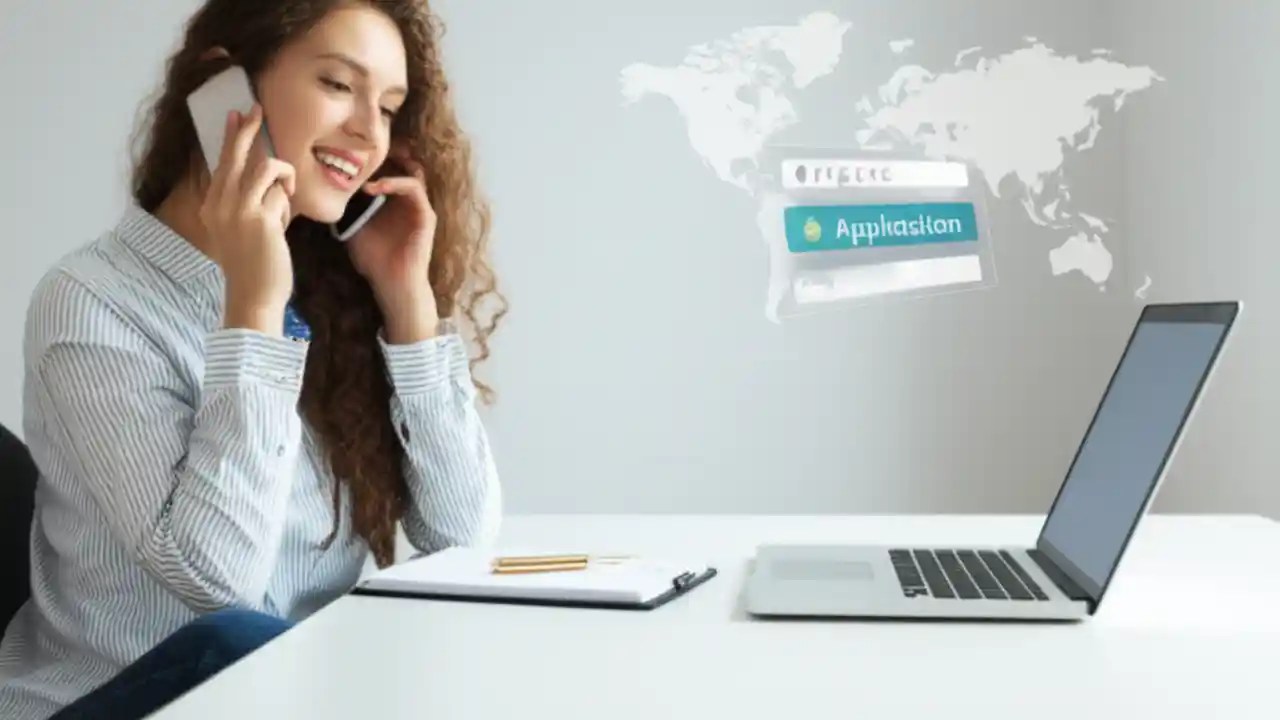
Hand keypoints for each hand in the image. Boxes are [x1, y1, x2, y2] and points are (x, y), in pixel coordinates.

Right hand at [199, 104, 296, 333]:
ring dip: (284, 179)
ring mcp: (237, 209)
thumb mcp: (246, 229)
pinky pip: (281, 191)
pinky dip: (288, 201)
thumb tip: (271, 181)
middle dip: (247, 129)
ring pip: (265, 168)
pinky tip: (284, 220)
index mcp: (213, 206)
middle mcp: (219, 204)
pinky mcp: (258, 217)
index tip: (236, 117)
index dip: (231, 139)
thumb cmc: (255, 265)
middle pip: (235, 155)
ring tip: (287, 196)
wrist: (254, 294)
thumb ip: (253, 204)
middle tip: (255, 108)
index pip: (222, 164)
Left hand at [347, 143, 439, 340]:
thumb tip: (322, 194)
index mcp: (393, 202)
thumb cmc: (374, 261)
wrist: (393, 284)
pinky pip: (414, 188)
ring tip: (369, 164)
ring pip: (412, 171)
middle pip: (405, 164)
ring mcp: (420, 207)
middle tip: (366, 147)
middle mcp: (409, 201)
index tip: (353, 150)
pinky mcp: (426, 215)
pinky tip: (373, 187)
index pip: (390, 170)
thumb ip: (345, 212)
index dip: (376, 158)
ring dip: (391, 165)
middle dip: (389, 152)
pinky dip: (395, 183)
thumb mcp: (352, 230)